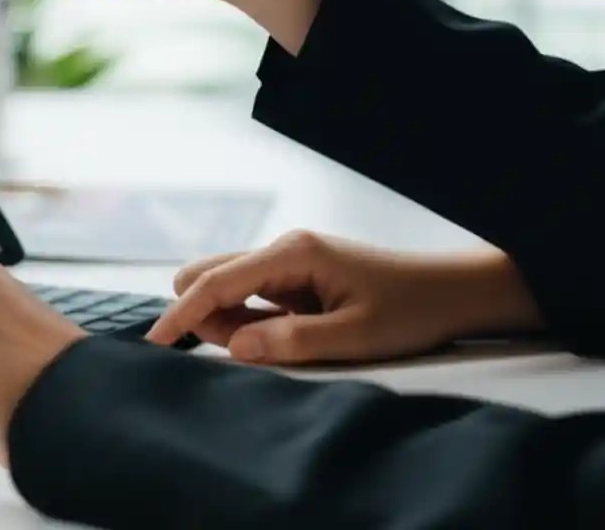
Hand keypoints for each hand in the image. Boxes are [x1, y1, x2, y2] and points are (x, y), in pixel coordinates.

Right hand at [146, 231, 542, 364]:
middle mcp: (283, 251)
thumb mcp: (355, 337)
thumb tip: (235, 346)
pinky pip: (250, 299)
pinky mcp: (294, 280)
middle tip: (240, 353)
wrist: (450, 293)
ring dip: (227, 323)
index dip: (180, 315)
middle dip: (202, 316)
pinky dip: (247, 323)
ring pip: (226, 288)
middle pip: (208, 274)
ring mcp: (287, 264)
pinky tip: (277, 341)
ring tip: (279, 347)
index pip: (216, 281)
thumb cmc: (410, 310)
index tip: (153, 346)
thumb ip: (292, 342)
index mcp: (293, 254)